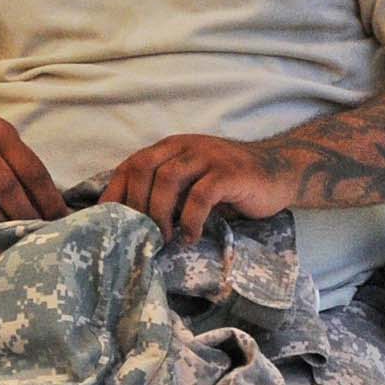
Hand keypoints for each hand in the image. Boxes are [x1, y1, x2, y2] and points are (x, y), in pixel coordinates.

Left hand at [103, 132, 295, 243]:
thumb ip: (167, 191)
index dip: (115, 192)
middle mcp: (185, 147)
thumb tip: (132, 221)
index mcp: (171, 147)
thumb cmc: (229, 183)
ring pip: (168, 179)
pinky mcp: (230, 173)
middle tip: (140, 234)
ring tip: (164, 238)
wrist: (278, 172)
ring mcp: (208, 157)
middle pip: (143, 168)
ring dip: (160, 213)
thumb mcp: (192, 181)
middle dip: (136, 205)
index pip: (131, 164)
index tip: (106, 222)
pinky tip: (191, 236)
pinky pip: (200, 196)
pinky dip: (191, 220)